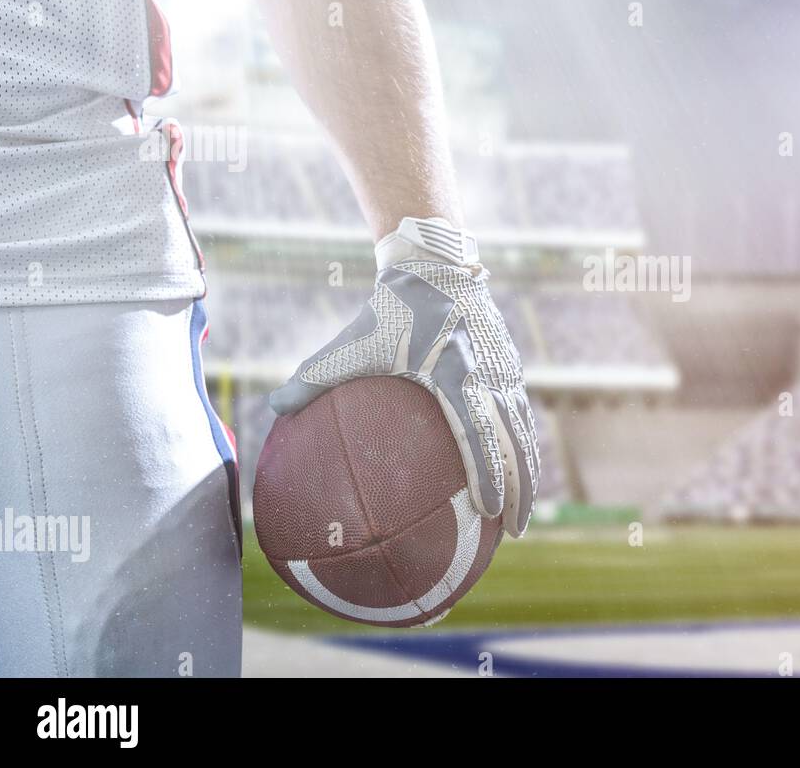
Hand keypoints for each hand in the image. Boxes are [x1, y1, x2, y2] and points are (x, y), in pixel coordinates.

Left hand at [270, 219, 539, 536]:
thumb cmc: (391, 309)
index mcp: (455, 374)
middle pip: (516, 442)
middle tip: (516, 532)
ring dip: (528, 473)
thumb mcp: (352, 342)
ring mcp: (505, 372)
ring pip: (524, 431)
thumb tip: (272, 408)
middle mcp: (489, 376)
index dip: (489, 475)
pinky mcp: (510, 367)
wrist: (435, 267)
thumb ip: (314, 376)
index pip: (479, 434)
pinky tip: (514, 473)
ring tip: (522, 513)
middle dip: (521, 490)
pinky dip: (522, 447)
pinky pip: (520, 415)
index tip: (489, 512)